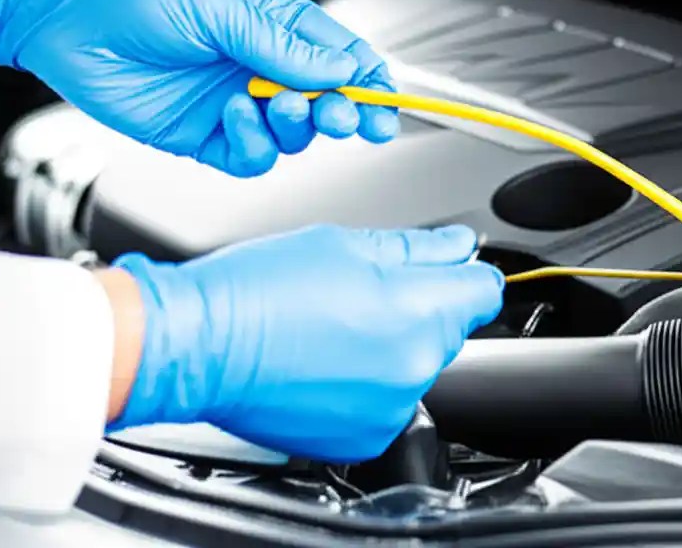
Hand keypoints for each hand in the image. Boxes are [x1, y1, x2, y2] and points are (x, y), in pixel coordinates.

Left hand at [0, 0, 398, 176]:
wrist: (65, 17)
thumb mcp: (223, 4)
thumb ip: (284, 45)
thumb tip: (340, 68)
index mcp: (275, 24)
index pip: (341, 55)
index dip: (368, 79)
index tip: (386, 98)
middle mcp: (260, 66)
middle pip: (327, 101)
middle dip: (345, 111)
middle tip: (347, 116)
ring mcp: (236, 103)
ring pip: (294, 136)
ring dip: (296, 126)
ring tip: (278, 104)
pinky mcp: (206, 136)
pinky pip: (251, 157)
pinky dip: (253, 145)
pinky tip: (234, 116)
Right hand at [105, 225, 502, 462]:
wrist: (197, 348)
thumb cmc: (256, 293)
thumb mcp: (344, 245)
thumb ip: (416, 248)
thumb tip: (458, 246)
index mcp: (416, 313)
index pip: (484, 291)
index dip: (462, 273)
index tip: (442, 269)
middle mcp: (413, 368)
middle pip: (450, 329)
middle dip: (419, 307)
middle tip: (361, 293)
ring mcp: (389, 408)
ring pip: (417, 365)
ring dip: (392, 348)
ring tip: (334, 329)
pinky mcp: (364, 436)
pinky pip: (388, 401)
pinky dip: (368, 385)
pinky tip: (325, 361)